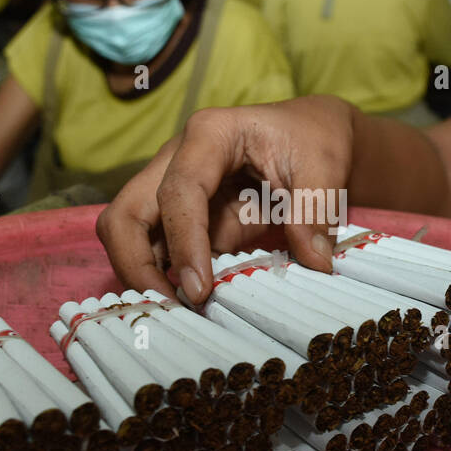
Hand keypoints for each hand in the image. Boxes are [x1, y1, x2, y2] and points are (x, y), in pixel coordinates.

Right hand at [96, 94, 355, 303]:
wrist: (312, 136)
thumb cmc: (313, 139)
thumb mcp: (325, 165)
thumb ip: (315, 211)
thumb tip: (314, 263)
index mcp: (209, 136)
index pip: (178, 191)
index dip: (183, 242)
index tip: (199, 290)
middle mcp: (176, 161)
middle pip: (125, 214)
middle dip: (135, 264)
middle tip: (169, 308)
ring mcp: (173, 192)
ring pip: (130, 236)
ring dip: (144, 277)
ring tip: (178, 315)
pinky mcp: (184, 221)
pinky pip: (160, 254)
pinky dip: (167, 281)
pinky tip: (190, 309)